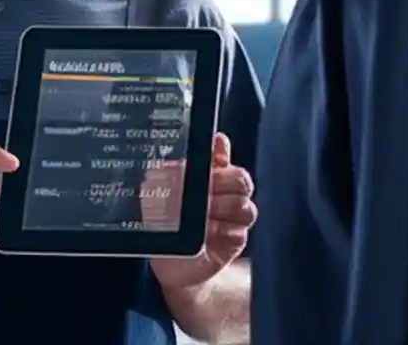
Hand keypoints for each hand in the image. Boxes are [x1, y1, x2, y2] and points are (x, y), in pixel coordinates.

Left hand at [150, 133, 256, 291]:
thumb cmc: (164, 223)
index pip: (223, 156)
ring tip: (203, 215)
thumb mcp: (163, 191)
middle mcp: (225, 193)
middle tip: (205, 190)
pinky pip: (238, 232)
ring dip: (220, 210)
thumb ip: (183, 167)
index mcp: (208, 176)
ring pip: (245, 206)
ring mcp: (234, 217)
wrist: (167, 264)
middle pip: (241, 180)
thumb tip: (207, 143)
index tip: (215, 151)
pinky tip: (205, 234)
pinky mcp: (236, 240)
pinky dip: (220, 232)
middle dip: (222, 183)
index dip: (222, 153)